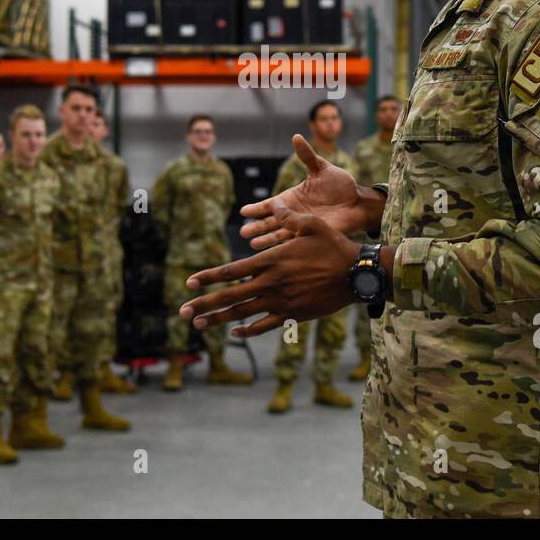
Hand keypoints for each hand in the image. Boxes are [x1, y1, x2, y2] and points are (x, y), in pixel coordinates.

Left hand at [181, 209, 357, 337]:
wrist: (356, 274)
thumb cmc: (334, 246)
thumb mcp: (311, 224)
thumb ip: (288, 217)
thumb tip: (273, 207)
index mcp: (271, 261)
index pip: (231, 271)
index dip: (209, 277)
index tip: (190, 283)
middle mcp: (271, 283)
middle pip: (230, 296)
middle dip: (204, 304)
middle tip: (183, 312)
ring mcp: (281, 301)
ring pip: (243, 313)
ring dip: (218, 319)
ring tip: (199, 324)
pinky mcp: (293, 314)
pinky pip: (264, 325)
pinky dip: (248, 329)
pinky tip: (235, 332)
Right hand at [240, 134, 374, 248]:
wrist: (357, 202)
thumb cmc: (341, 184)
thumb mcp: (322, 168)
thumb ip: (307, 156)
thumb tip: (296, 136)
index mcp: (292, 198)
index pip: (270, 204)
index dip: (257, 208)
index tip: (243, 211)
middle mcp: (294, 213)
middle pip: (270, 221)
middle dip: (257, 226)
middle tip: (243, 231)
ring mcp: (302, 226)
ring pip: (279, 234)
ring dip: (265, 239)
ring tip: (252, 244)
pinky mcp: (311, 236)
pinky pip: (294, 243)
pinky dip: (283, 247)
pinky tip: (272, 253)